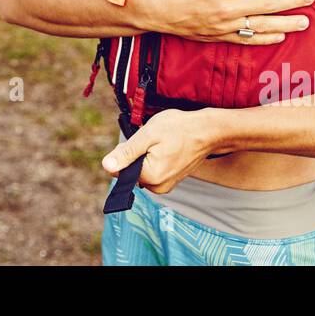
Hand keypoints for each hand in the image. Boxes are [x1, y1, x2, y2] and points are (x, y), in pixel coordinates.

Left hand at [102, 109, 218, 194]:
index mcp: (150, 177)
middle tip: (154, 140)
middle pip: (131, 171)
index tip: (141, 141)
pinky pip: (153, 170)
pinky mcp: (171, 181)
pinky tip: (167, 148)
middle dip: (137, 154)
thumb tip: (106, 166)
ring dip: (147, 156)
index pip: (120, 170)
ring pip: (142, 170)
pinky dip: (155, 158)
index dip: (126, 152)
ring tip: (163, 144)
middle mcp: (157, 187)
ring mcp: (166, 185)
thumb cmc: (179, 129)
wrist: (208, 131)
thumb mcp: (148, 135)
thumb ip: (126, 153)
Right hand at [134, 0, 314, 43]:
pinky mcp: (221, 36)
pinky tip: (280, 36)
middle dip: (292, 1)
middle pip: (269, 4)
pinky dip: (266, 38)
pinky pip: (248, 38)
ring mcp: (227, 24)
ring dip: (286, 23)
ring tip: (304, 21)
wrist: (158, 10)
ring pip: (263, 25)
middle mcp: (230, 8)